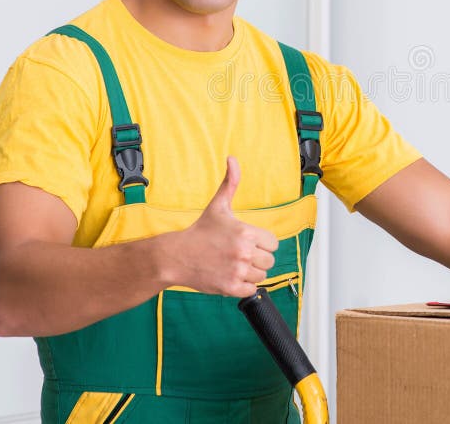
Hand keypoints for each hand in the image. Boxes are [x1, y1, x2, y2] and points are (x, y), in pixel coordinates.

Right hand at [174, 156, 278, 296]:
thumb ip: (230, 182)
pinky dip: (244, 286)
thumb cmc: (200, 231)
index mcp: (245, 232)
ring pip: (262, 276)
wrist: (176, 256)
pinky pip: (251, 290)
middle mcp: (244, 252)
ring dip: (251, 273)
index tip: (248, 242)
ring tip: (234, 264)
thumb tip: (232, 159)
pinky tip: (231, 276)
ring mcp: (237, 271)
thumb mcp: (218, 206)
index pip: (273, 243)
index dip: (262, 243)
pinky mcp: (230, 287)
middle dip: (257, 259)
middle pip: (270, 261)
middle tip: (240, 254)